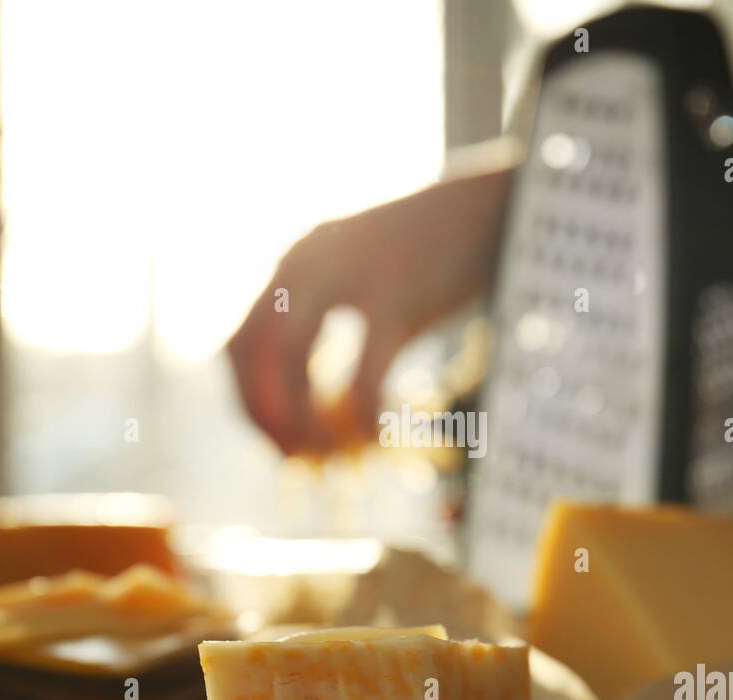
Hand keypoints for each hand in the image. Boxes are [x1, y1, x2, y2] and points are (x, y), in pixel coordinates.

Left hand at [226, 164, 513, 456]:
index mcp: (295, 261)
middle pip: (248, 351)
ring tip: (327, 452)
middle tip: (294, 458)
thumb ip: (334, 315)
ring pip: (287, 358)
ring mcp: (347, 277)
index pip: (240, 343)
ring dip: (297, 417)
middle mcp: (306, 263)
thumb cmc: (436, 253)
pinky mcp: (395, 299)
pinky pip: (361, 376)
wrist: (492, 208)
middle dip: (262, 414)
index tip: (277, 441)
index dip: (248, 402)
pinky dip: (363, 415)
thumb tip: (322, 396)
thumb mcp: (365, 274)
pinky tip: (379, 435)